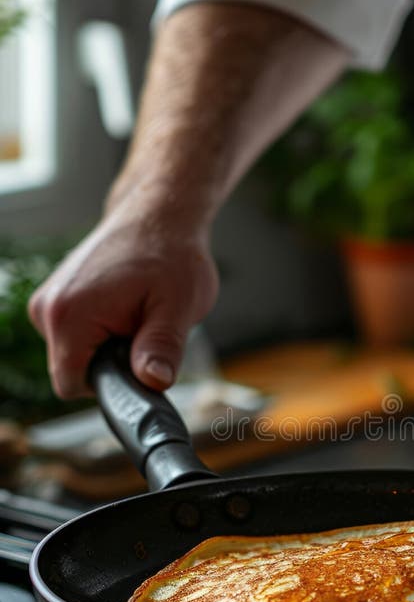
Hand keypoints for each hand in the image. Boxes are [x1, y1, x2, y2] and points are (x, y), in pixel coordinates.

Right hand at [28, 203, 218, 398]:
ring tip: (137, 315)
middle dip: (113, 364)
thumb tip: (154, 383)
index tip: (138, 364)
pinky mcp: (56, 299)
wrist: (158, 215)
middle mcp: (46, 309)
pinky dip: (102, 333)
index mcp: (68, 315)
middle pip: (74, 372)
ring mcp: (48, 303)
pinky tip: (125, 309)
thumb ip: (162, 349)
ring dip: (109, 348)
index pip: (73, 385)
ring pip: (77, 356)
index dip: (112, 385)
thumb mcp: (177, 308)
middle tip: (144, 332)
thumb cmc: (171, 255)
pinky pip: (77, 338)